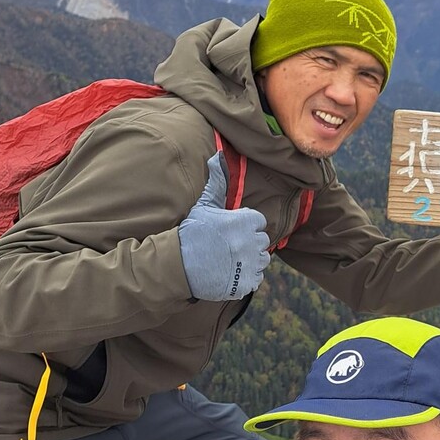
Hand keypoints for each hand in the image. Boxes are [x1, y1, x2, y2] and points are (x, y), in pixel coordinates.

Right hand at [177, 151, 270, 301]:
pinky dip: (245, 277)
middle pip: (262, 241)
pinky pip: (256, 278)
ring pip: (262, 259)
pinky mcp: (246, 284)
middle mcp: (251, 243)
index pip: (259, 221)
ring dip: (250, 260)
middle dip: (248, 242)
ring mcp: (249, 264)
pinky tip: (229, 273)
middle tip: (227, 246)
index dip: (245, 225)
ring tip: (229, 259)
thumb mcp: (204, 205)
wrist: (177, 266)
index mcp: (245, 222)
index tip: (231, 230)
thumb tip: (218, 156)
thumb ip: (216, 182)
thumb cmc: (191, 233)